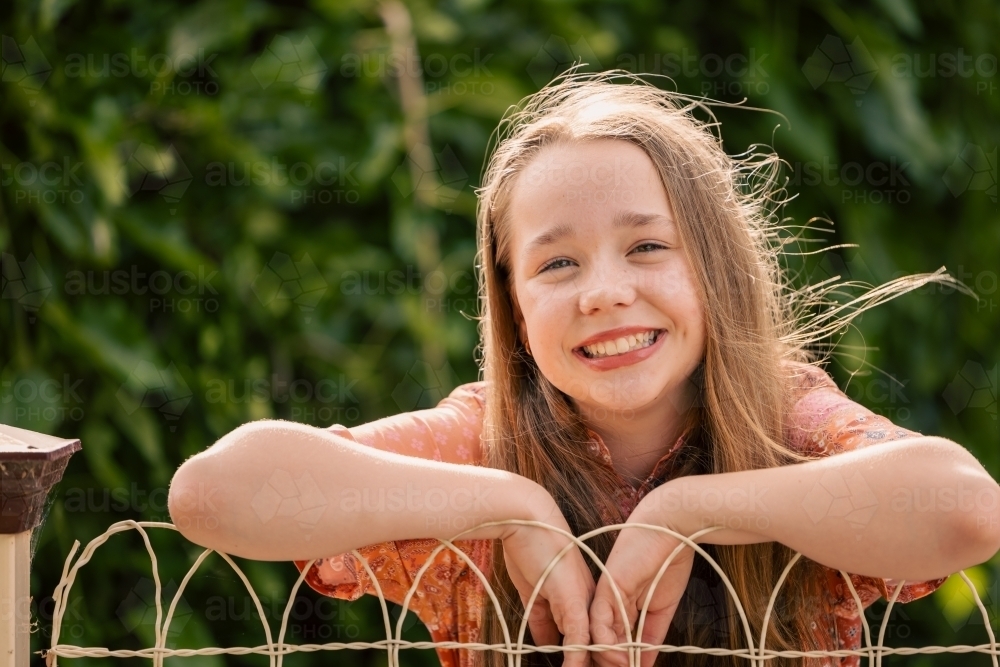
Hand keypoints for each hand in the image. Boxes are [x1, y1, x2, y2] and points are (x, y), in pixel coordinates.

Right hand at [502, 515, 595, 666]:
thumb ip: (544, 620)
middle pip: (597, 645)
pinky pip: (579, 638)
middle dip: (598, 664)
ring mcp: (584, 602)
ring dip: (592, 665)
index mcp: (583, 600)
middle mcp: (589, 602)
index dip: (588, 660)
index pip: (589, 639)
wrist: (527, 521)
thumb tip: (547, 645)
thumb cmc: (529, 550)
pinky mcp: (574, 601)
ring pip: (594, 646)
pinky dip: (576, 659)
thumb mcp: (534, 593)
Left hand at [588, 513, 694, 666]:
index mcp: (621, 607)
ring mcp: (605, 596)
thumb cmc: (670, 562)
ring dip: (607, 660)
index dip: (619, 663)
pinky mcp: (606, 588)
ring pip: (596, 637)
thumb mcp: (662, 609)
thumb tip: (642, 664)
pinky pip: (599, 621)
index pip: (614, 644)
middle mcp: (609, 603)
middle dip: (608, 664)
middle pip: (601, 644)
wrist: (673, 530)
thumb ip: (650, 637)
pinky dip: (607, 643)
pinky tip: (620, 658)